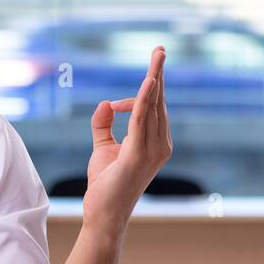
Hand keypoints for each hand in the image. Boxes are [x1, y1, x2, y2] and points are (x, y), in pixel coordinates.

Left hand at [82, 46, 171, 241]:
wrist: (104, 215)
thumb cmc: (105, 185)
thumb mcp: (103, 148)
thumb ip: (104, 125)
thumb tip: (106, 102)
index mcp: (155, 142)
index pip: (152, 108)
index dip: (140, 93)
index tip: (114, 103)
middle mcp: (161, 145)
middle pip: (159, 101)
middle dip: (158, 73)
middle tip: (160, 48)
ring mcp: (153, 150)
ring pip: (153, 106)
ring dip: (155, 78)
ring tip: (158, 55)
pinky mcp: (139, 154)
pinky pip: (143, 120)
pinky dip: (144, 100)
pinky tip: (148, 81)